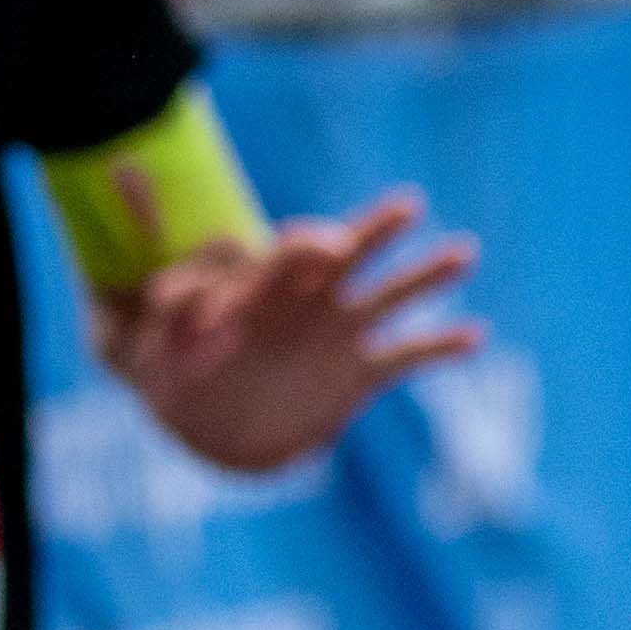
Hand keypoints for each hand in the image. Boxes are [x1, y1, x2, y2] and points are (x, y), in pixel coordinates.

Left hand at [100, 186, 480, 473]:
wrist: (205, 421)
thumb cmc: (172, 368)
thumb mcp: (155, 341)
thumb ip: (170, 310)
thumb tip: (168, 294)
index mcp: (264, 278)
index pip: (289, 250)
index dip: (292, 257)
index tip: (283, 288)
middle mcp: (311, 296)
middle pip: (351, 249)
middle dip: (377, 229)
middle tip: (407, 208)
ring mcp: (340, 332)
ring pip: (391, 294)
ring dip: (427, 274)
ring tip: (465, 252)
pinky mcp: (360, 375)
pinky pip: (407, 355)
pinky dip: (441, 346)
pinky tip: (475, 335)